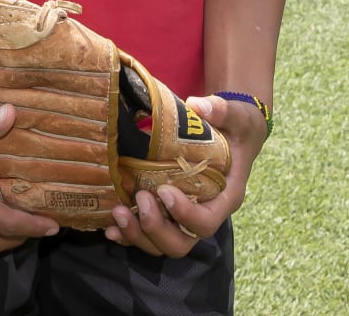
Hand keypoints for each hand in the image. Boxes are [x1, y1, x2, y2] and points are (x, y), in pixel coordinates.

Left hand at [104, 94, 267, 257]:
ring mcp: (185, 217)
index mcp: (225, 197)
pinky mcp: (169, 213)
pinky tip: (111, 227)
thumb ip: (221, 111)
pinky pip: (149, 235)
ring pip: (162, 244)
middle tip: (140, 196)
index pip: (207, 222)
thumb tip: (197, 105)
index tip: (164, 191)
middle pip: (182, 242)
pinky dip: (129, 235)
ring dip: (138, 234)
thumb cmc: (237, 128)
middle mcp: (206, 213)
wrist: (235, 134)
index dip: (184, 214)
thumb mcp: (236, 117)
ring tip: (119, 212)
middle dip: (156, 228)